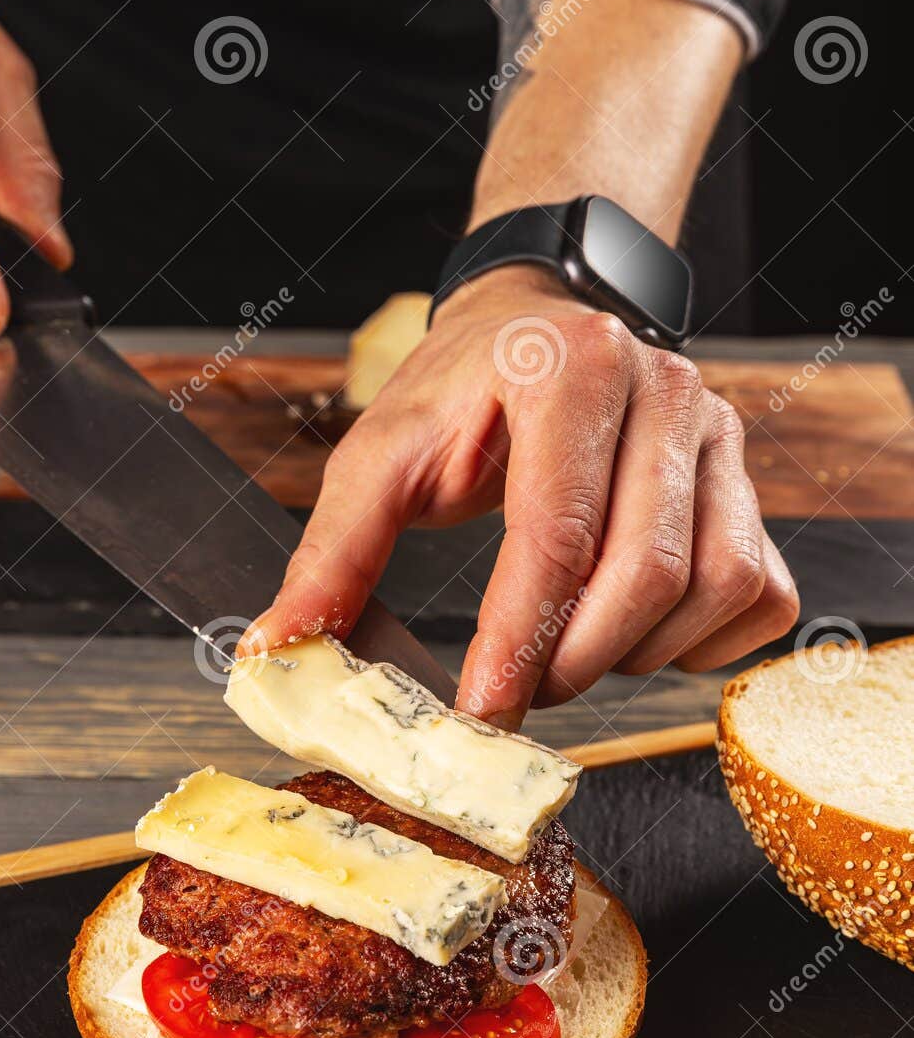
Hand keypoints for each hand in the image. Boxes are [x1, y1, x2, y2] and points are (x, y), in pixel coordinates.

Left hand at [253, 264, 798, 724]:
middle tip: (522, 689)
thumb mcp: (381, 451)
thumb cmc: (460, 394)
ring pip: (718, 584)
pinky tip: (637, 634)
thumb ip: (333, 551)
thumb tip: (278, 650)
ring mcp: (719, 434)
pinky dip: (703, 641)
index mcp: (568, 371)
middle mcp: (663, 391)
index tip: (485, 710)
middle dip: (579, 658)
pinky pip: (760, 589)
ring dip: (641, 652)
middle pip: (650, 569)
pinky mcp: (747, 478)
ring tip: (572, 650)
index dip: (520, 638)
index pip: (558, 531)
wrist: (535, 326)